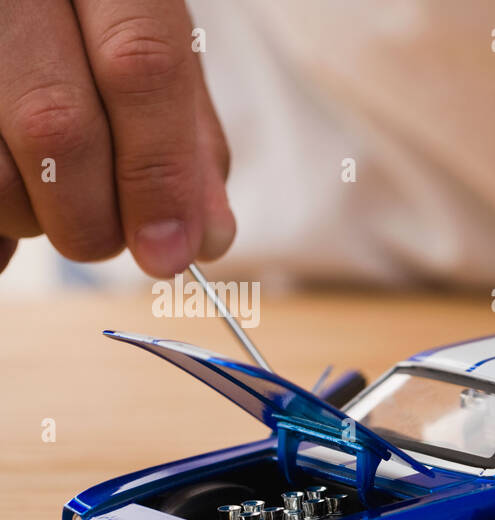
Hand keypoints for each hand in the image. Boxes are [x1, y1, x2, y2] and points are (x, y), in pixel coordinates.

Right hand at [0, 0, 233, 276]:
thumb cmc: (86, 21)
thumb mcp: (150, 53)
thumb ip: (186, 136)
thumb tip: (207, 238)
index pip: (143, 68)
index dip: (160, 175)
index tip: (170, 253)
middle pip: (58, 124)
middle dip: (92, 216)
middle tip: (105, 241)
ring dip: (32, 216)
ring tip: (49, 199)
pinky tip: (12, 199)